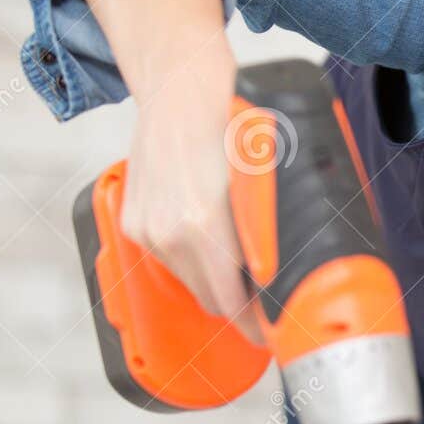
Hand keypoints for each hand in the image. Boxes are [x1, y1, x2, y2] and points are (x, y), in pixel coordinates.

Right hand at [79, 0, 263, 345]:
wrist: (179, 92)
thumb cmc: (231, 129)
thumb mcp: (264, 184)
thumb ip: (268, 235)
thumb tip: (289, 276)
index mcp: (205, 227)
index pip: (232, 301)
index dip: (257, 324)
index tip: (275, 331)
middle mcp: (170, 233)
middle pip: (212, 299)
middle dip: (240, 304)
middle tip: (268, 299)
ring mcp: (148, 230)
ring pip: (190, 282)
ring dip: (215, 281)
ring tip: (242, 265)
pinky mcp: (134, 223)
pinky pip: (170, 261)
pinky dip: (192, 260)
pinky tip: (211, 242)